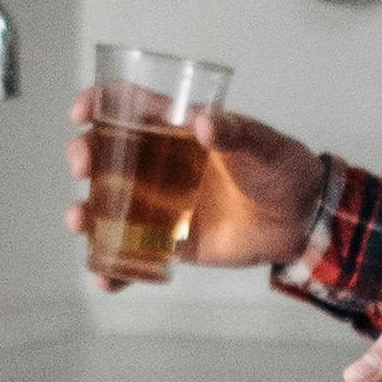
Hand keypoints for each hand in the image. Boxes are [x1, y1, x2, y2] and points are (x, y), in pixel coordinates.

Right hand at [68, 94, 319, 282]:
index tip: (81, 112)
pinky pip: (134, 254)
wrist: (303, 218)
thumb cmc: (282, 168)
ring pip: (108, 206)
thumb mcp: (261, 144)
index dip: (99, 103)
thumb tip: (202, 123)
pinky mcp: (171, 242)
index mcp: (177, 129)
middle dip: (83, 155)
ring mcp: (161, 204)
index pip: (129, 106)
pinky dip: (116, 269)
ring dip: (85, 213)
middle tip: (81, 165)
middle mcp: (160, 164)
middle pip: (106, 153)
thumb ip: (234, 133)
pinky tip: (104, 278)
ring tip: (79, 220)